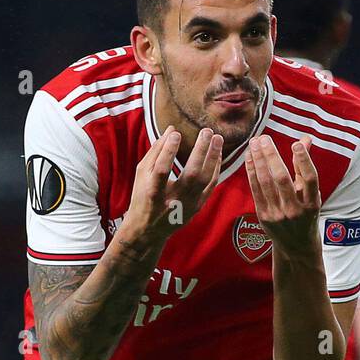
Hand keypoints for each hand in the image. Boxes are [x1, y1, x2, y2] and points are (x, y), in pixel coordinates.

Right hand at [120, 125, 221, 246]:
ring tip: (218, 138)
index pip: (162, 170)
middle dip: (200, 151)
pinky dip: (215, 168)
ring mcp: (187, 206)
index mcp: (153, 192)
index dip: (168, 151)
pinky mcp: (197, 207)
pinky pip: (210, 186)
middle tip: (206, 131)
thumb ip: (155, 151)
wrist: (149, 230)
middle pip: (191, 175)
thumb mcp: (142, 174)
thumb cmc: (143, 196)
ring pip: (205, 180)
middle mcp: (172, 201)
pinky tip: (217, 153)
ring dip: (213, 157)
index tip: (177, 132)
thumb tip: (172, 129)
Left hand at [245, 134, 322, 260]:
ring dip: (258, 160)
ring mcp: (278, 215)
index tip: (296, 144)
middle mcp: (295, 210)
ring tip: (254, 143)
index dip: (304, 160)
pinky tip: (249, 158)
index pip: (309, 179)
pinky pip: (256, 190)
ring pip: (266, 183)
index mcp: (312, 204)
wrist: (296, 246)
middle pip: (282, 179)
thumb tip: (305, 139)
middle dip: (272, 156)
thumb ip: (304, 167)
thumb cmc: (306, 214)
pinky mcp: (263, 216)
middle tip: (264, 138)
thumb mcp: (311, 194)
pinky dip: (252, 172)